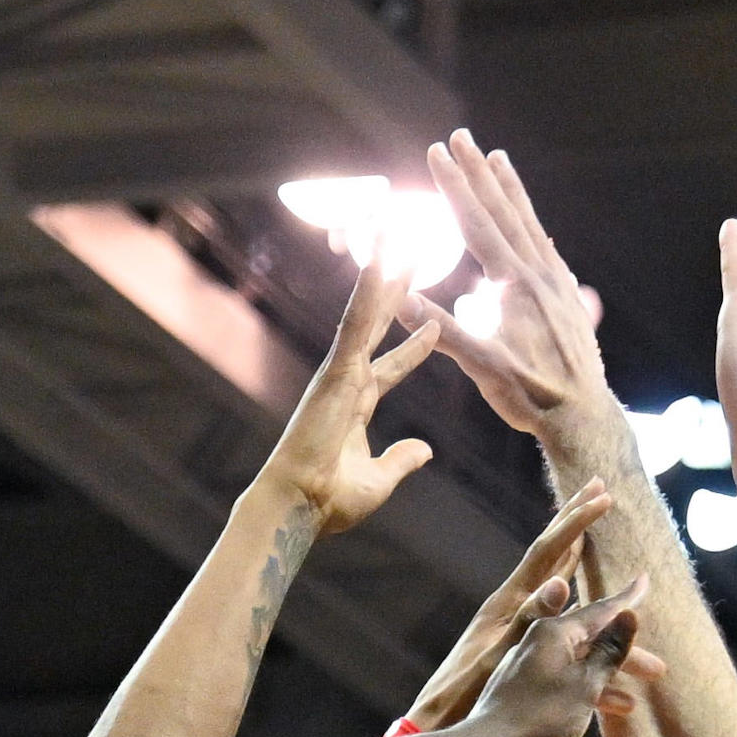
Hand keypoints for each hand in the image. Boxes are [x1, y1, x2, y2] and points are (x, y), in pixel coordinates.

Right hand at [265, 243, 441, 536]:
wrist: (300, 506)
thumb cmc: (328, 501)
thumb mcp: (379, 480)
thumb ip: (401, 461)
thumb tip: (425, 450)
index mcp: (357, 404)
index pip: (393, 366)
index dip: (416, 346)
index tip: (436, 323)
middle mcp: (348, 379)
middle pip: (378, 324)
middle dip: (397, 290)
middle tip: (415, 254)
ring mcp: (340, 371)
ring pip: (366, 310)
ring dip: (381, 270)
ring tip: (396, 231)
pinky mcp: (335, 370)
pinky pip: (355, 323)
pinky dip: (368, 292)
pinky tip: (380, 261)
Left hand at [401, 485, 608, 732]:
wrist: (439, 726)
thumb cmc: (467, 695)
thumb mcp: (502, 656)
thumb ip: (531, 620)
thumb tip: (561, 582)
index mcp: (510, 604)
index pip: (550, 551)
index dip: (578, 523)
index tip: (606, 497)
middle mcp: (515, 610)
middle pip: (558, 562)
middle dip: (584, 531)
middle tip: (604, 492)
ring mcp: (519, 634)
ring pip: (572, 616)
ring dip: (607, 626)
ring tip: (637, 622)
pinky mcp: (522, 660)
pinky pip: (567, 652)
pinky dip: (593, 663)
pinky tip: (615, 682)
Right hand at [425, 133, 612, 436]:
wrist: (583, 414)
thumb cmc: (531, 394)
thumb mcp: (482, 364)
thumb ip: (441, 329)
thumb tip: (398, 299)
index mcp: (515, 283)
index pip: (477, 223)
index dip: (455, 186)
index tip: (437, 153)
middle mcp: (538, 272)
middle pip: (503, 210)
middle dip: (478, 172)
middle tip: (461, 136)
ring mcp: (556, 280)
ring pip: (528, 222)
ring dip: (509, 188)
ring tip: (497, 156)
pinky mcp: (566, 294)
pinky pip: (545, 245)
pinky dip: (530, 222)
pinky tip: (527, 219)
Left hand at [466, 576, 650, 736]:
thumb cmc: (540, 716)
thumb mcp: (584, 684)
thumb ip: (609, 651)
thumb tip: (629, 615)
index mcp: (554, 631)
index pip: (599, 610)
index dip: (626, 600)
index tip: (645, 580)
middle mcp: (540, 640)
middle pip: (591, 639)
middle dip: (625, 655)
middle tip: (659, 670)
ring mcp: (530, 665)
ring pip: (579, 663)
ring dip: (608, 679)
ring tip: (636, 701)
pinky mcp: (525, 688)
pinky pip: (564, 681)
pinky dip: (586, 692)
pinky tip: (606, 711)